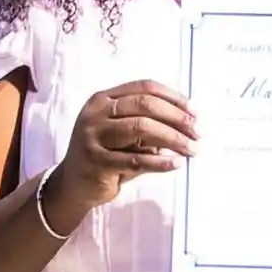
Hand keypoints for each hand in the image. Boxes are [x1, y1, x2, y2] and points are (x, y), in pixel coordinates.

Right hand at [52, 80, 197, 213]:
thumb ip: (148, 121)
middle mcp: (96, 113)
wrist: (73, 184)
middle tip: (198, 131)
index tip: (195, 111)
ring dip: (173, 139)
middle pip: (145, 105)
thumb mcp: (124, 131)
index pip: (145, 87)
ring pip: (141, 128)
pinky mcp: (96, 161)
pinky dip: (160, 161)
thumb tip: (190, 120)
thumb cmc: (106, 153)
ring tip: (192, 149)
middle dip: (177, 117)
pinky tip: (176, 164)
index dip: (173, 97)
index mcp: (104, 98)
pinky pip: (135, 159)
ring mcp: (92, 136)